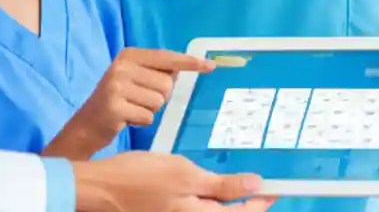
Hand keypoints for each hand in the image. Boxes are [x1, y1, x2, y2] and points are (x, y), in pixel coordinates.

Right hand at [45, 48, 213, 159]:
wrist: (86, 125)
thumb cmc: (118, 100)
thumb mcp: (134, 78)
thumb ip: (157, 71)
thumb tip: (188, 65)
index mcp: (129, 55)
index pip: (167, 57)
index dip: (190, 62)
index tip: (211, 65)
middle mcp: (122, 66)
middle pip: (167, 84)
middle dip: (159, 97)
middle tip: (139, 100)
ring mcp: (117, 85)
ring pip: (159, 101)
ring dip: (150, 110)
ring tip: (131, 109)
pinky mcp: (115, 106)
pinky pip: (148, 117)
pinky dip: (141, 122)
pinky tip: (126, 119)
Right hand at [73, 151, 276, 210]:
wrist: (102, 189)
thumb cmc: (139, 178)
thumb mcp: (183, 174)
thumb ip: (220, 185)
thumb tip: (255, 185)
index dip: (263, 202)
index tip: (276, 189)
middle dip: (248, 205)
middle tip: (260, 187)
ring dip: (227, 204)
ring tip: (236, 187)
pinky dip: (208, 203)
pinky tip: (208, 189)